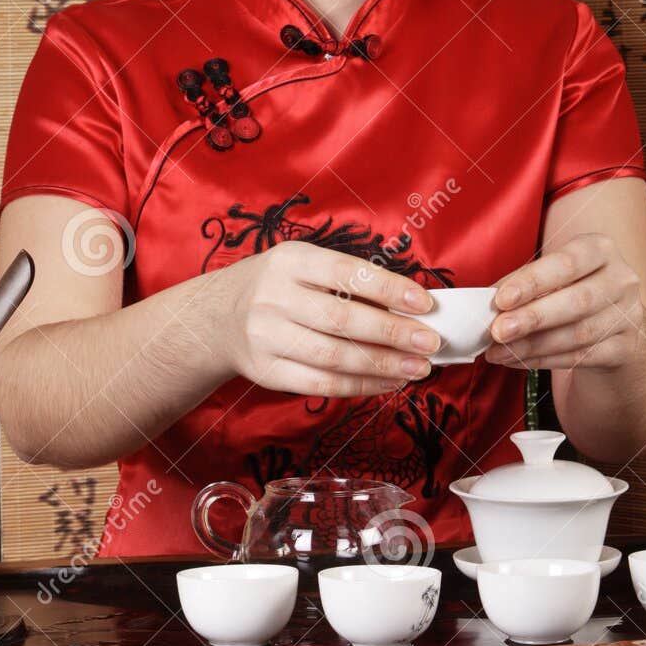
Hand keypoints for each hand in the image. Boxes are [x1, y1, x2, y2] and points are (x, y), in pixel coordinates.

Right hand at [212, 241, 441, 396]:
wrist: (215, 318)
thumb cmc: (277, 287)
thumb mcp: (302, 265)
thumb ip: (348, 280)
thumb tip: (412, 307)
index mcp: (290, 260)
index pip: (347, 272)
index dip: (389, 289)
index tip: (425, 303)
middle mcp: (274, 296)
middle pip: (342, 319)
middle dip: (393, 333)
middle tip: (431, 342)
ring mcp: (266, 336)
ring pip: (334, 356)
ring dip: (383, 365)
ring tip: (418, 368)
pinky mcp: (265, 371)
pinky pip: (320, 383)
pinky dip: (360, 386)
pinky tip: (388, 382)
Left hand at [483, 233, 643, 370]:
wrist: (615, 321)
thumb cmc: (573, 288)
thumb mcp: (554, 275)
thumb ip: (523, 283)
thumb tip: (485, 301)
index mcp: (599, 249)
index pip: (566, 263)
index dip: (533, 281)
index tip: (501, 299)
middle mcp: (620, 280)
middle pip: (577, 301)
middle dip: (532, 318)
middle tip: (497, 331)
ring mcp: (628, 315)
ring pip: (578, 334)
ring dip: (532, 345)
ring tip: (499, 351)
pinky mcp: (626, 347)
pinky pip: (582, 357)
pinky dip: (544, 360)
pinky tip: (517, 360)